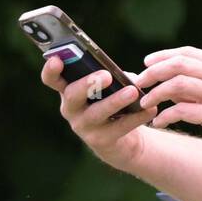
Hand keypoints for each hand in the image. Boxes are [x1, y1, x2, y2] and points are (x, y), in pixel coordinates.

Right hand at [40, 57, 157, 171]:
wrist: (120, 138)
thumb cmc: (111, 102)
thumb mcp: (109, 87)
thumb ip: (111, 77)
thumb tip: (124, 77)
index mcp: (68, 89)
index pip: (52, 79)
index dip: (51, 70)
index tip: (57, 59)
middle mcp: (70, 109)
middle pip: (72, 95)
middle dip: (88, 83)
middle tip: (105, 75)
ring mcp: (83, 126)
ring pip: (96, 113)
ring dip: (115, 101)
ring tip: (132, 91)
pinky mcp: (100, 141)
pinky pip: (118, 128)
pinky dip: (136, 117)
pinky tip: (150, 109)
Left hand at [133, 46, 201, 168]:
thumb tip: (176, 84)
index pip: (189, 52)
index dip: (165, 55)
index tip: (147, 62)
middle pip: (180, 64)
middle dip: (154, 72)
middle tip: (139, 82)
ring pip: (178, 84)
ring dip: (156, 94)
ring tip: (144, 104)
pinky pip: (183, 111)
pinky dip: (166, 116)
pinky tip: (159, 123)